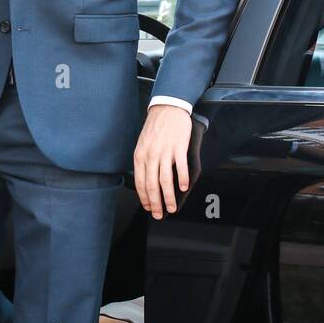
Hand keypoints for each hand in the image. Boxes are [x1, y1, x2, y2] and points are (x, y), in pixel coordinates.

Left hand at [133, 104, 192, 218]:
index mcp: (140, 156)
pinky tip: (183, 189)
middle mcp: (151, 155)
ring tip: (172, 208)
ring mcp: (164, 151)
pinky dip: (182, 180)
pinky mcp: (178, 147)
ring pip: (165, 180)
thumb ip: (144, 161)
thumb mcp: (143, 144)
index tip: (148, 208)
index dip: (144, 198)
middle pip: (152, 185)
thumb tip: (145, 180)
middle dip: (155, 203)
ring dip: (168, 197)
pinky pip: (180, 168)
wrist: (167, 107)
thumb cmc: (156, 126)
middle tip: (159, 214)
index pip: (140, 182)